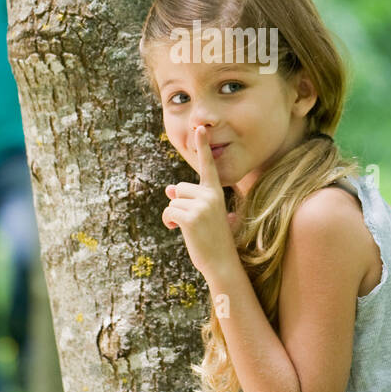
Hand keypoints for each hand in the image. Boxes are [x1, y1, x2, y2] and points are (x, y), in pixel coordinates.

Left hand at [162, 125, 240, 275]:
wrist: (222, 263)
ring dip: (173, 215)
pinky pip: (168, 212)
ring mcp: (202, 206)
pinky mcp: (191, 218)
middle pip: (179, 188)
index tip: (200, 128)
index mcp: (216, 192)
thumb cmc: (213, 240)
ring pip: (172, 201)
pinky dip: (169, 222)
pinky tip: (178, 230)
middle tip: (193, 221)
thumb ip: (188, 199)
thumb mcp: (202, 215)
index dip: (204, 146)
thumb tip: (168, 189)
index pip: (208, 166)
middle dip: (179, 203)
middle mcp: (211, 195)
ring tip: (189, 229)